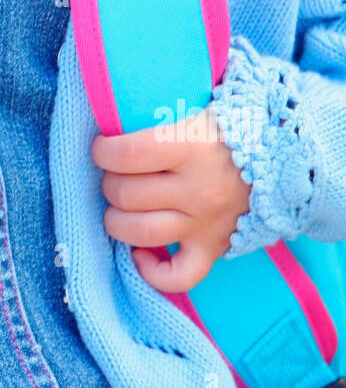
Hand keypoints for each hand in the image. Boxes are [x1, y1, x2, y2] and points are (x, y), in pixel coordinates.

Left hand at [90, 100, 251, 293]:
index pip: (126, 154)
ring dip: (117, 221)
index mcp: (191, 146)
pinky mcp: (214, 248)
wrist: (285, 155)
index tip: (101, 148)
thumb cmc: (227, 129)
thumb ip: (157, 117)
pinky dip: (151, 272)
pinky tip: (141, 253)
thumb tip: (111, 119)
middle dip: (108, 183)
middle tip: (114, 174)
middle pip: (127, 194)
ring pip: (141, 233)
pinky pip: (178, 276)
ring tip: (120, 207)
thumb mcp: (194, 111)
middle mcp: (198, 188)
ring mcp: (206, 223)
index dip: (102, 152)